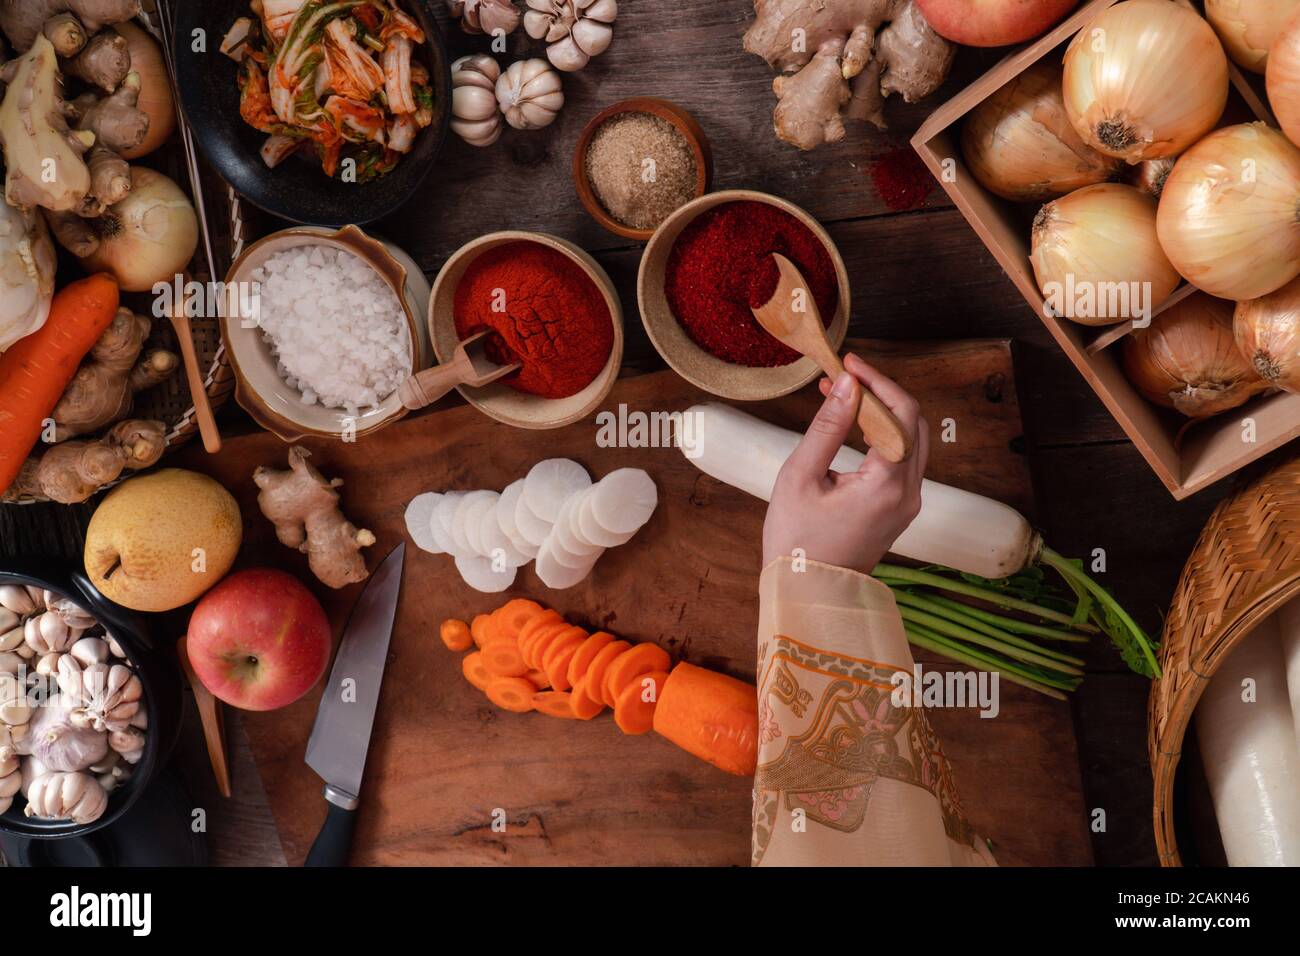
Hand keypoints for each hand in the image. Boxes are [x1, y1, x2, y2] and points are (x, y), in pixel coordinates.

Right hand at [762, 353, 929, 572]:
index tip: (847, 363)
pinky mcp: (900, 509)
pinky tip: (853, 427)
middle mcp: (909, 493)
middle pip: (914, 422)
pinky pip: (902, 459)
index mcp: (887, 485)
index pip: (900, 413)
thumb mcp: (801, 477)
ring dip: (882, 413)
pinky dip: (883, 435)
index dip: (876, 381)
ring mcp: (908, 503)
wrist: (807, 594)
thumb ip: (827, 426)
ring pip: (911, 439)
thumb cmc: (796, 542)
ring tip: (842, 397)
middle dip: (881, 392)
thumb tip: (848, 385)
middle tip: (843, 377)